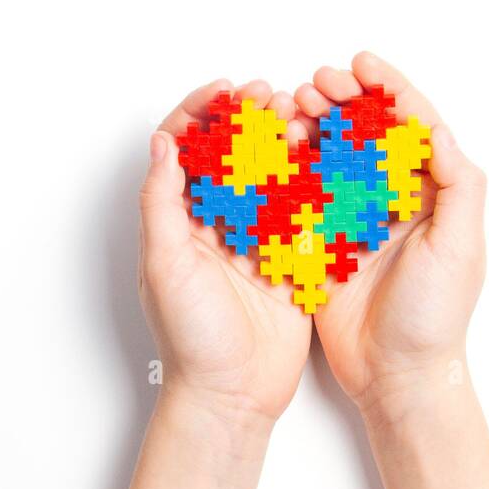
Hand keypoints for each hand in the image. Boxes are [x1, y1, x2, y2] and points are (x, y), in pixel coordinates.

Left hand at [139, 78, 311, 424]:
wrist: (233, 397)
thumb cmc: (189, 338)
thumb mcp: (165, 265)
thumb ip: (162, 203)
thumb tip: (164, 143)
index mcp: (178, 219)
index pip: (184, 150)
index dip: (201, 113)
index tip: (225, 90)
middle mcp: (216, 222)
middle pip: (231, 153)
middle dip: (249, 118)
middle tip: (270, 95)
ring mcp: (255, 237)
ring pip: (269, 172)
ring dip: (282, 140)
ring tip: (300, 115)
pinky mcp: (290, 256)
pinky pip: (302, 207)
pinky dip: (312, 177)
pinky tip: (325, 154)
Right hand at [295, 52, 486, 415]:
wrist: (396, 376)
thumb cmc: (436, 317)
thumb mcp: (460, 248)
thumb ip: (457, 186)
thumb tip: (439, 130)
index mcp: (433, 192)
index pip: (413, 125)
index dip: (389, 89)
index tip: (363, 64)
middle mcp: (394, 196)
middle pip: (368, 130)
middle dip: (344, 98)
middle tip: (317, 82)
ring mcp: (357, 215)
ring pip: (333, 152)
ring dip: (315, 122)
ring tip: (293, 104)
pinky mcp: (323, 238)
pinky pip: (306, 189)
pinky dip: (292, 162)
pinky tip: (277, 145)